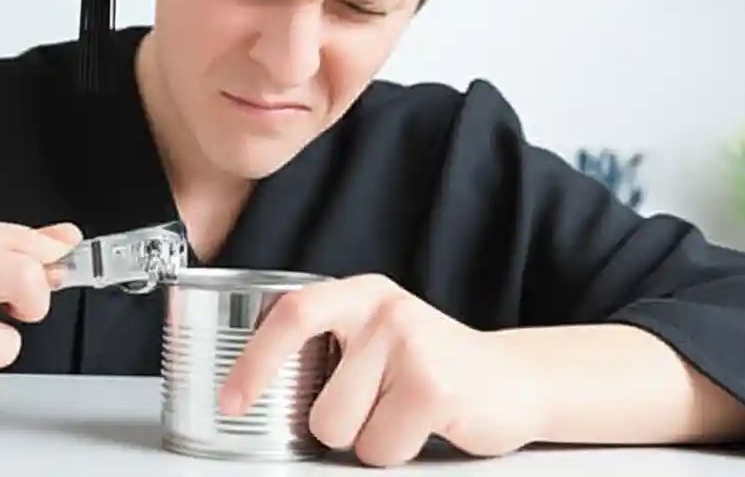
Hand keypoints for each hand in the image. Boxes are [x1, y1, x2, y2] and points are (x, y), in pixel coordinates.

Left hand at [219, 274, 545, 466]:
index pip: (291, 315)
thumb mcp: (373, 340)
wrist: (514, 381)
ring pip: (343, 429)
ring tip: (400, 412)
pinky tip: (423, 424)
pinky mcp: (435, 387)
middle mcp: (382, 310)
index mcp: (357, 294)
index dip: (254, 361)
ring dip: (368, 439)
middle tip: (375, 408)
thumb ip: (325, 349)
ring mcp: (411, 344)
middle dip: (337, 427)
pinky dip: (398, 451)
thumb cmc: (428, 369)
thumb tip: (250, 393)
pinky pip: (382, 447)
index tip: (231, 400)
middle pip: (316, 404)